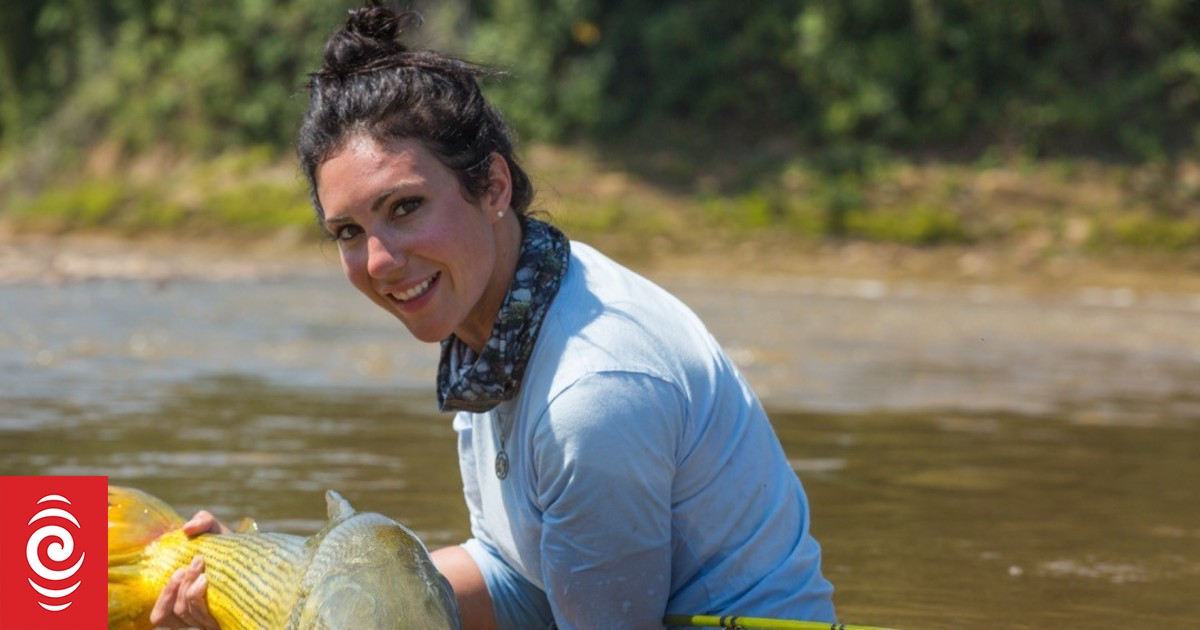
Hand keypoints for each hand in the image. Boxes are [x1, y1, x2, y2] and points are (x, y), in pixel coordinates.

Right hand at [149, 511, 230, 628]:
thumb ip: (202, 522)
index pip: (162, 615)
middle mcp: (196, 613)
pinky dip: (198, 601)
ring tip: (202, 574)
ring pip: (186, 614)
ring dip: (189, 592)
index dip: (164, 599)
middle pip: (175, 612)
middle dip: (177, 588)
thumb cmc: (233, 547)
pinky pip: (204, 620)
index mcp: (185, 597)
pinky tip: (205, 584)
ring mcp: (210, 618)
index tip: (177, 571)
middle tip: (191, 565)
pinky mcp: (227, 619)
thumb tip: (187, 528)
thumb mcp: (216, 531)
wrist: (261, 556)